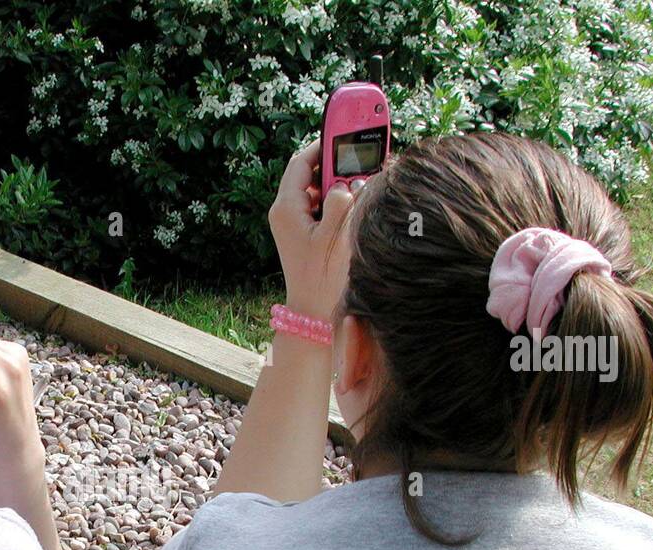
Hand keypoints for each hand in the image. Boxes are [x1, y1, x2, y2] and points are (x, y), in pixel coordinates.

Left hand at [268, 139, 361, 319]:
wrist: (313, 317)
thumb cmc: (322, 280)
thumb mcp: (335, 237)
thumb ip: (341, 202)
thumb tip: (347, 182)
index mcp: (286, 208)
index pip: (302, 162)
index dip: (325, 143)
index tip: (346, 129)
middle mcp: (286, 213)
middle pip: (312, 173)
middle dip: (337, 163)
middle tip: (363, 155)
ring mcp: (295, 225)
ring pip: (319, 190)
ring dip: (341, 183)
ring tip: (365, 181)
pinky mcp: (306, 235)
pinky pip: (323, 207)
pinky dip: (340, 200)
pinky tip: (359, 204)